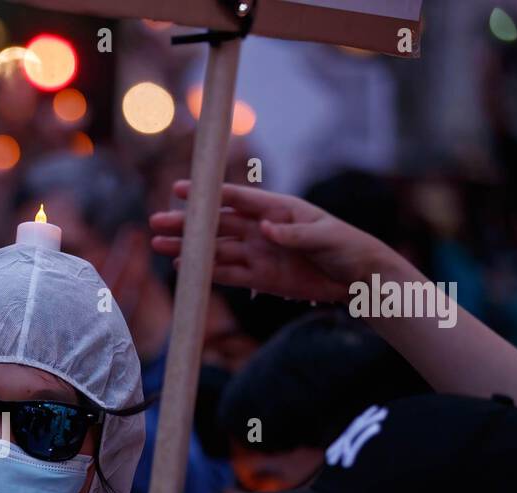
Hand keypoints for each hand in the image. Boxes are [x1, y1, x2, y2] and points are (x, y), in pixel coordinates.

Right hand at [150, 181, 402, 304]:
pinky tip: (183, 267)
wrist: (360, 279)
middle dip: (187, 223)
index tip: (181, 189)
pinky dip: (205, 272)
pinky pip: (227, 274)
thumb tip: (264, 230)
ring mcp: (259, 254)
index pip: (236, 199)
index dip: (208, 194)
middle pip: (216, 224)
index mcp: (278, 209)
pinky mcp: (261, 278)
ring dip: (188, 248)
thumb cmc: (348, 247)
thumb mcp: (326, 237)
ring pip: (215, 250)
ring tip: (159, 244)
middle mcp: (262, 229)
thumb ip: (294, 234)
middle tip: (157, 221)